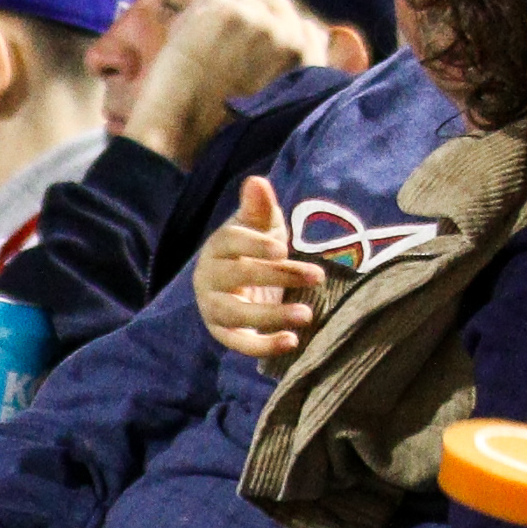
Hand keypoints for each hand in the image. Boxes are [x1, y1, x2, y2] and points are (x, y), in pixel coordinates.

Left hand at [123, 0, 332, 166]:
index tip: (257, 48)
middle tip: (225, 46)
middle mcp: (290, 39)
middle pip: (277, 5)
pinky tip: (185, 48)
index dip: (282, 34)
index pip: (309, 30)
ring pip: (242, 1)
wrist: (177, 139)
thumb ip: (287, 72)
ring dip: (224, 19)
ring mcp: (258, 21)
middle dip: (255, 19)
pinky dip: (194, 18)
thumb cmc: (220, 136)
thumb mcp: (273, 109)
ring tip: (203, 55)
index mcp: (308, 66)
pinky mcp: (226, 10)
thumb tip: (296, 36)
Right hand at [194, 176, 328, 359]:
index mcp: (217, 246)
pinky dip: (263, 346)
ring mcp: (213, 308)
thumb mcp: (260, 225)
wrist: (241, 283)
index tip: (283, 248)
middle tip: (318, 275)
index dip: (254, 245)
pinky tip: (293, 342)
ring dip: (271, 315)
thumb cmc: (255, 248)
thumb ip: (259, 206)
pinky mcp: (223, 334)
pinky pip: (239, 344)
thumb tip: (257, 181)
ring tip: (307, 315)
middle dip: (278, 276)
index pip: (231, 242)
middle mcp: (208, 277)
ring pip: (235, 314)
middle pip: (238, 277)